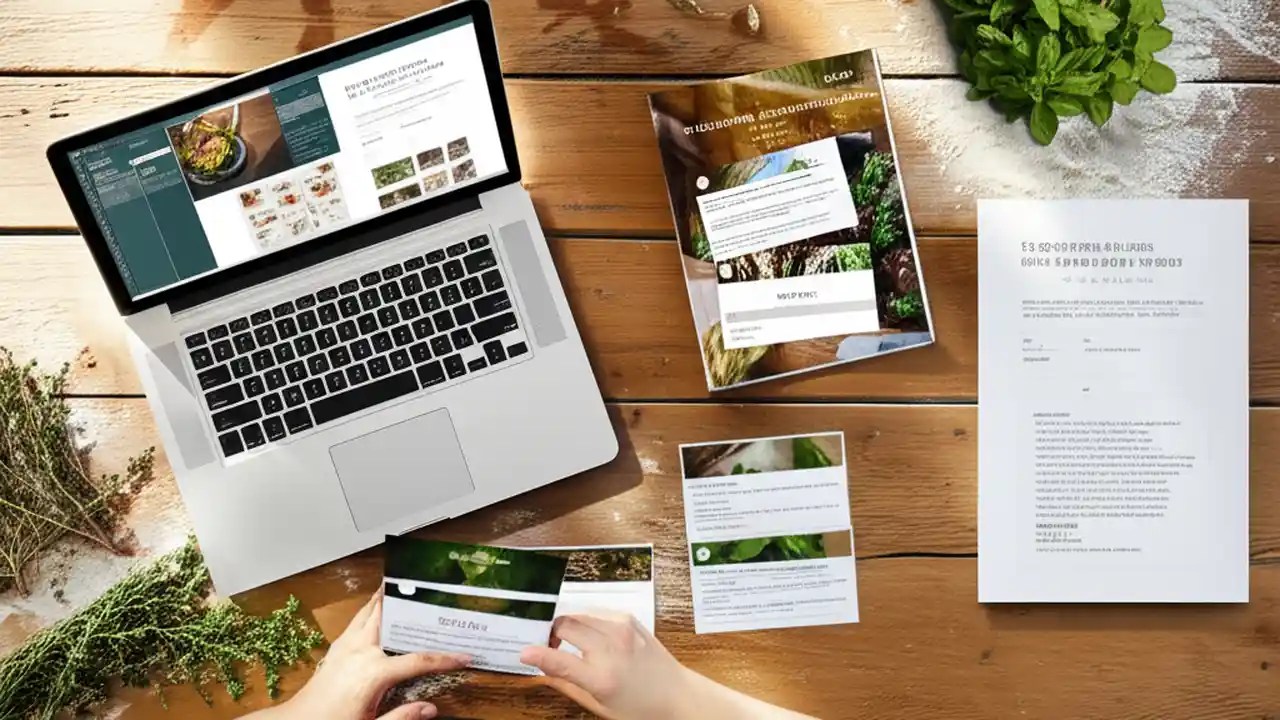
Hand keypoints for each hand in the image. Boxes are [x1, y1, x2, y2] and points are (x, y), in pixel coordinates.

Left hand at [246, 589, 469, 719]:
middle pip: (388, 618)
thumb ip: (402, 716)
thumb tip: (430, 709)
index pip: (418, 661)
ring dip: (384, 599)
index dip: (444, 659)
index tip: (464, 657)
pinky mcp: (336, 649)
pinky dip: (369, 609)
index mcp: (374, 673)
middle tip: (421, 583)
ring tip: (398, 584)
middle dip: (405, 600)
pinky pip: (356, 621)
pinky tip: (374, 609)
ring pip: (369, 613)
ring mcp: (346, 647)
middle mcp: (360, 652)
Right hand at [519, 613, 691, 719]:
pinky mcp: (629, 620)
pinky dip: (587, 620)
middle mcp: (611, 649)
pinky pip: (597, 611)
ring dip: (568, 624)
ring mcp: (622, 630)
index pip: (558, 660)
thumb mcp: (599, 706)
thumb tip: (542, 669)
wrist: (677, 695)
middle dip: (551, 632)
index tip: (524, 651)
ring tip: (567, 640)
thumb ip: (567, 685)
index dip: (536, 653)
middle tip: (547, 645)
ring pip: (579, 613)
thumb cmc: (640, 708)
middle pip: (565, 625)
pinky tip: (589, 635)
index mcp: (601, 678)